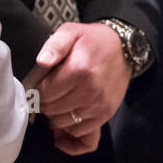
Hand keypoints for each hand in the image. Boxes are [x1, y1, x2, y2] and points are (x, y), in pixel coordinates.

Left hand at [36, 21, 132, 153]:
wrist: (124, 49)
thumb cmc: (93, 41)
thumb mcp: (71, 31)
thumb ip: (54, 45)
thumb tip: (42, 61)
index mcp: (79, 70)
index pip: (45, 93)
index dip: (38, 90)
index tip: (41, 85)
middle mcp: (90, 91)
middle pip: (52, 110)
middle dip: (46, 103)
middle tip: (50, 93)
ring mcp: (99, 105)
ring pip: (63, 123)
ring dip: (57, 116)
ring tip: (60, 102)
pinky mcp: (106, 114)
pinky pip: (80, 131)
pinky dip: (71, 127)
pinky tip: (69, 114)